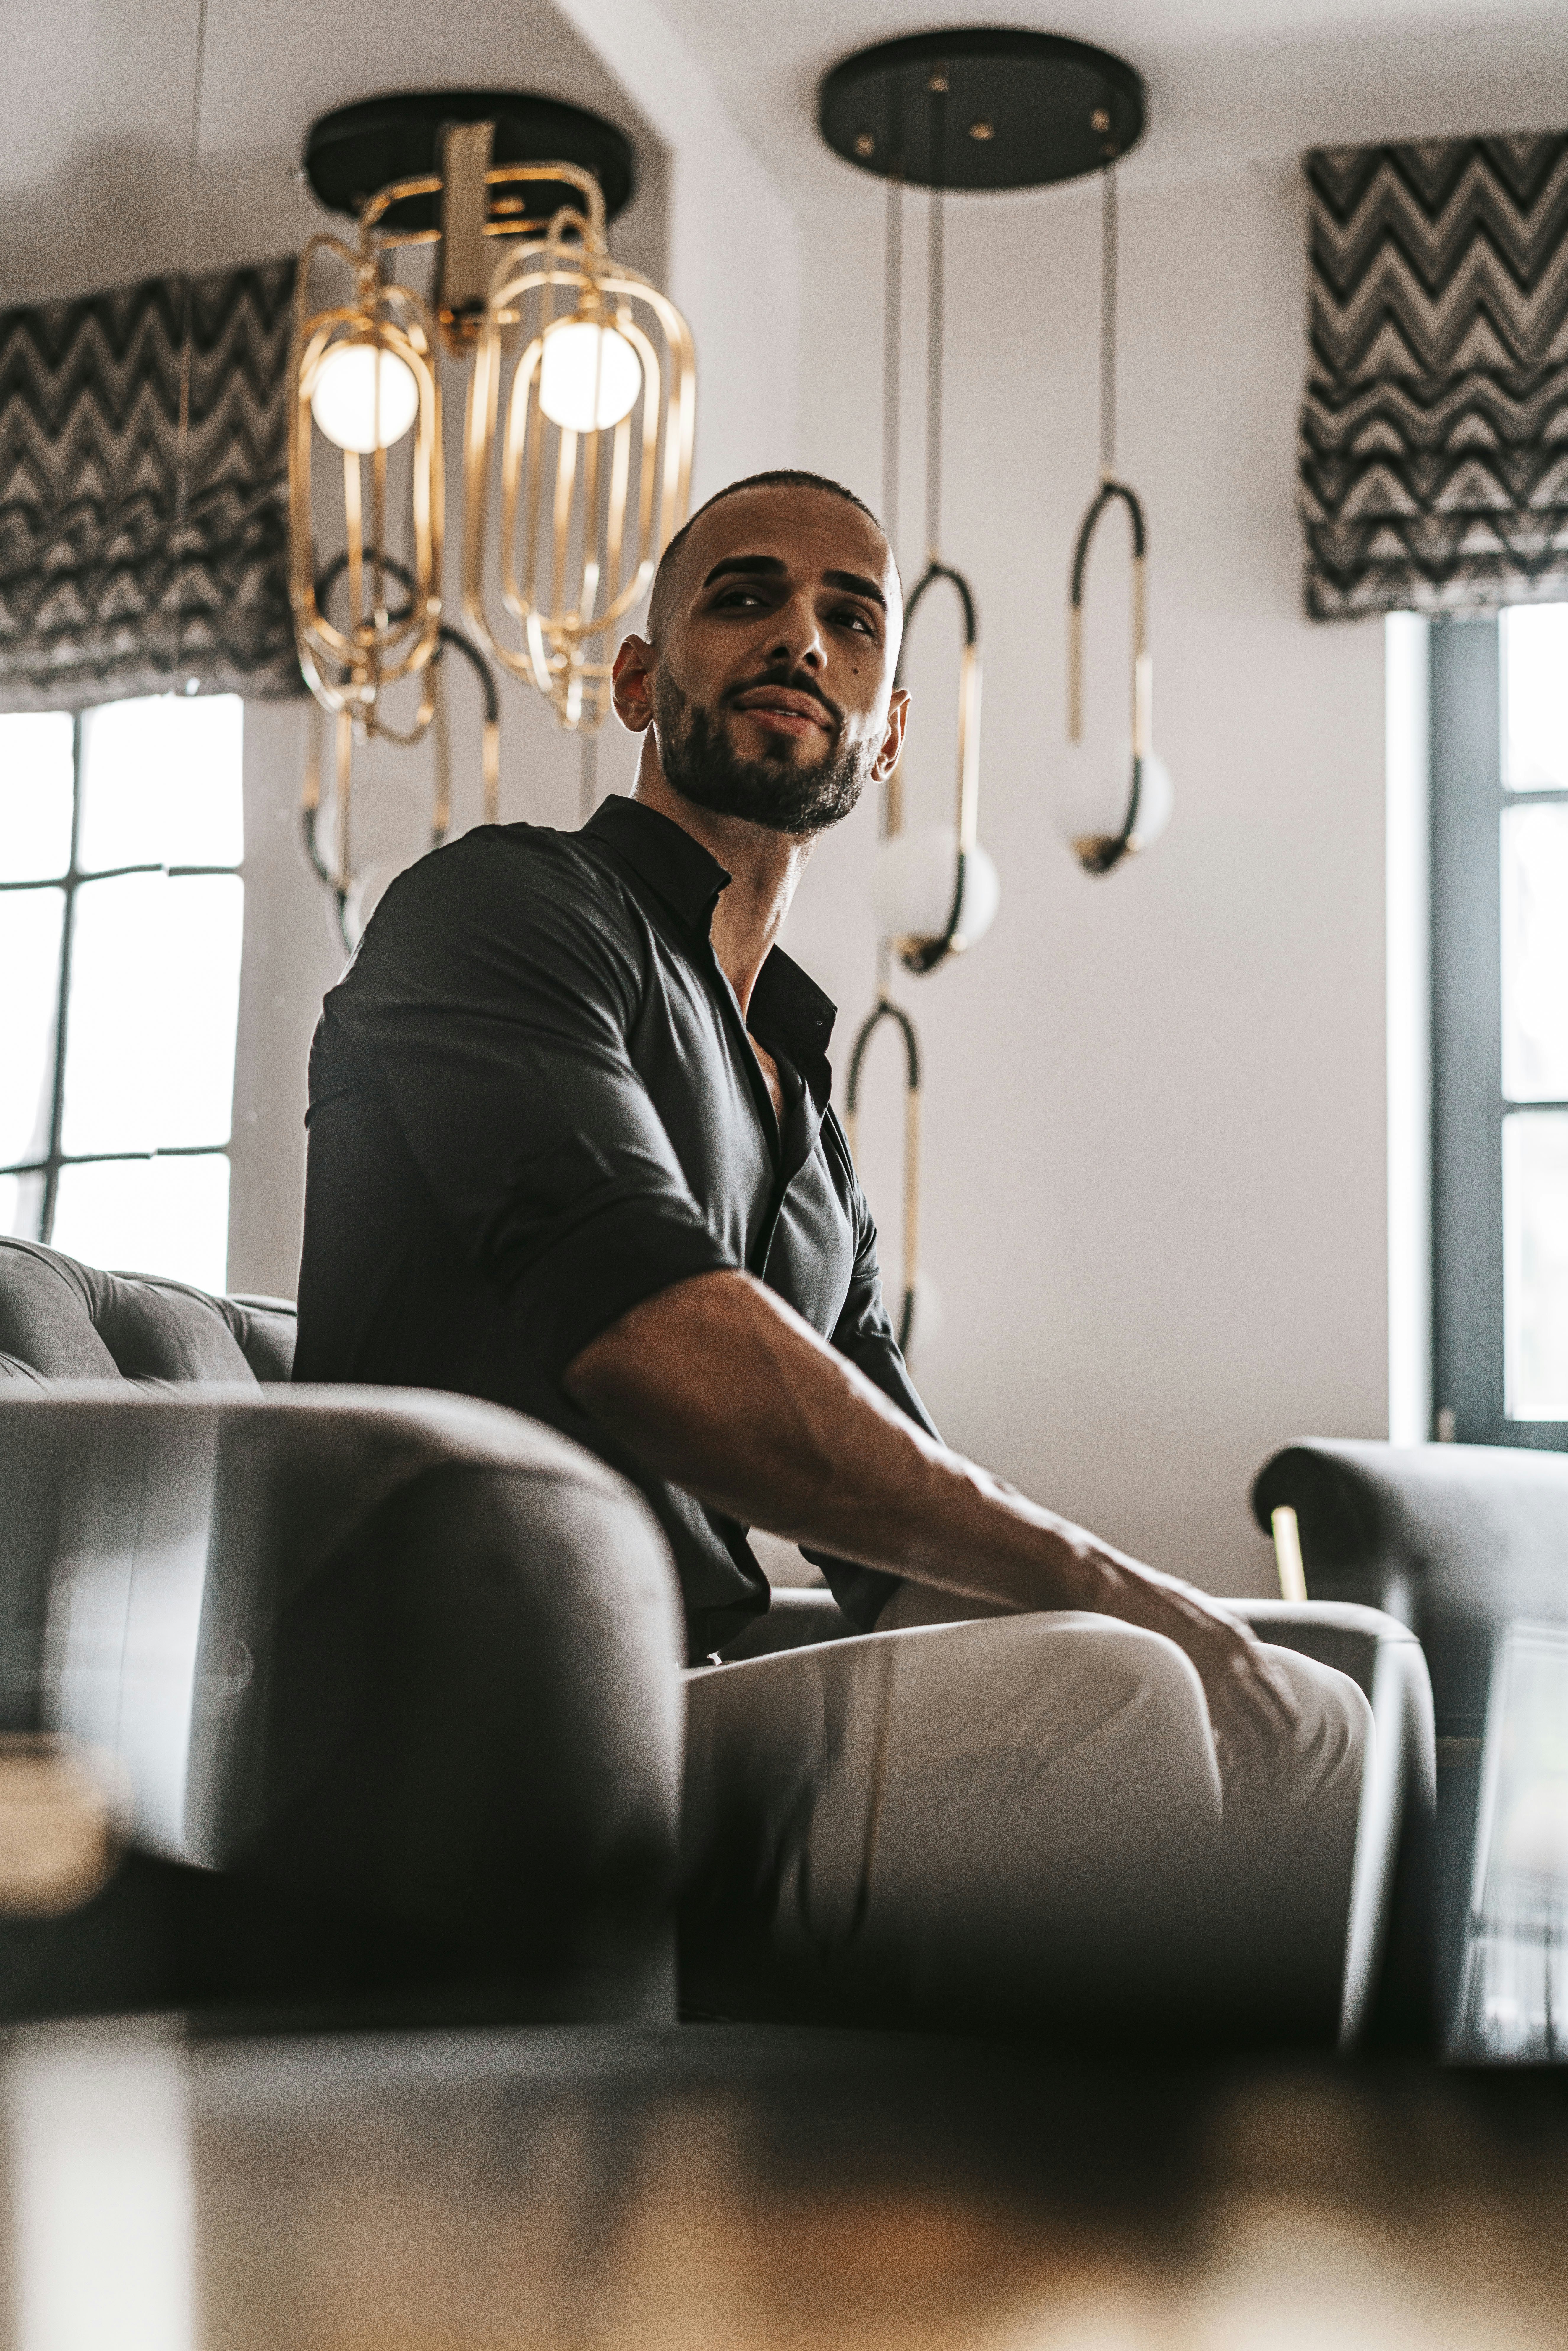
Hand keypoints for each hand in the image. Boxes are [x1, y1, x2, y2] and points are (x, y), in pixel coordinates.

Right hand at [1073, 1548, 1302, 1812]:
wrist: (1099, 1581)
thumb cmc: (1122, 1604)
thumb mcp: (1173, 1621)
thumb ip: (1192, 1649)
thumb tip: (1189, 1683)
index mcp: (1237, 1640)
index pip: (1280, 1702)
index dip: (1281, 1744)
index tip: (1273, 1775)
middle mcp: (1242, 1654)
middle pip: (1282, 1726)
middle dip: (1280, 1771)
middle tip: (1270, 1806)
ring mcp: (1228, 1668)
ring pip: (1268, 1741)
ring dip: (1265, 1781)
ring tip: (1251, 1813)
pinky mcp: (1208, 1685)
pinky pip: (1244, 1744)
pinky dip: (1244, 1775)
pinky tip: (1231, 1797)